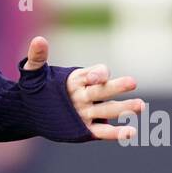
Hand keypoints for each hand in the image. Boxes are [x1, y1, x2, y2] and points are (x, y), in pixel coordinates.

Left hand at [23, 36, 142, 141]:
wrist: (31, 112)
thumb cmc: (36, 88)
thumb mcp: (33, 72)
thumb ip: (37, 57)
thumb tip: (39, 39)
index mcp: (79, 78)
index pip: (96, 73)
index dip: (97, 73)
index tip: (93, 78)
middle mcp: (89, 94)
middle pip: (106, 89)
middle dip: (118, 86)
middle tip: (132, 82)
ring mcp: (90, 112)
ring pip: (109, 109)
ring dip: (125, 108)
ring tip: (140, 106)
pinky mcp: (87, 129)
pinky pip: (104, 131)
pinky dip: (118, 132)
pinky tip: (131, 132)